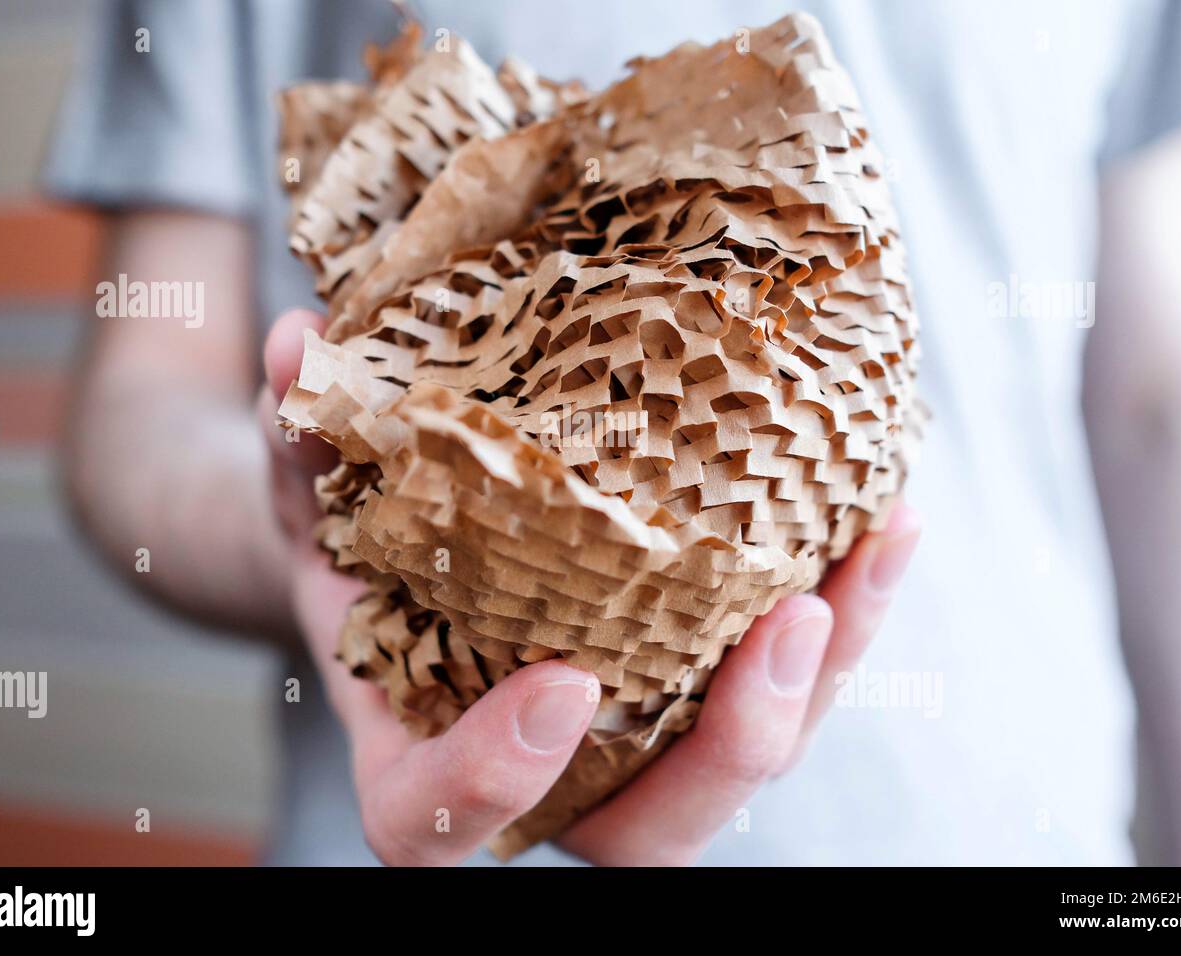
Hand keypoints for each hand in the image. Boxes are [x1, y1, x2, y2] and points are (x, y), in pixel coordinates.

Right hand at [259, 308, 920, 865]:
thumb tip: (294, 348)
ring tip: (877, 541)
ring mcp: (630, 738)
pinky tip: (887, 516)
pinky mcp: (693, 686)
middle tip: (793, 622)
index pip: (437, 818)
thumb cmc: (353, 545)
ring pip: (739, 756)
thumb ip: (300, 447)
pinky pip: (780, 680)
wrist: (413, 558)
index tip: (565, 684)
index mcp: (417, 751)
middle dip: (731, 749)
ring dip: (823, 671)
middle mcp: (544, 770)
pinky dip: (844, 609)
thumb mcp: (311, 497)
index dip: (495, 778)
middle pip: (645, 830)